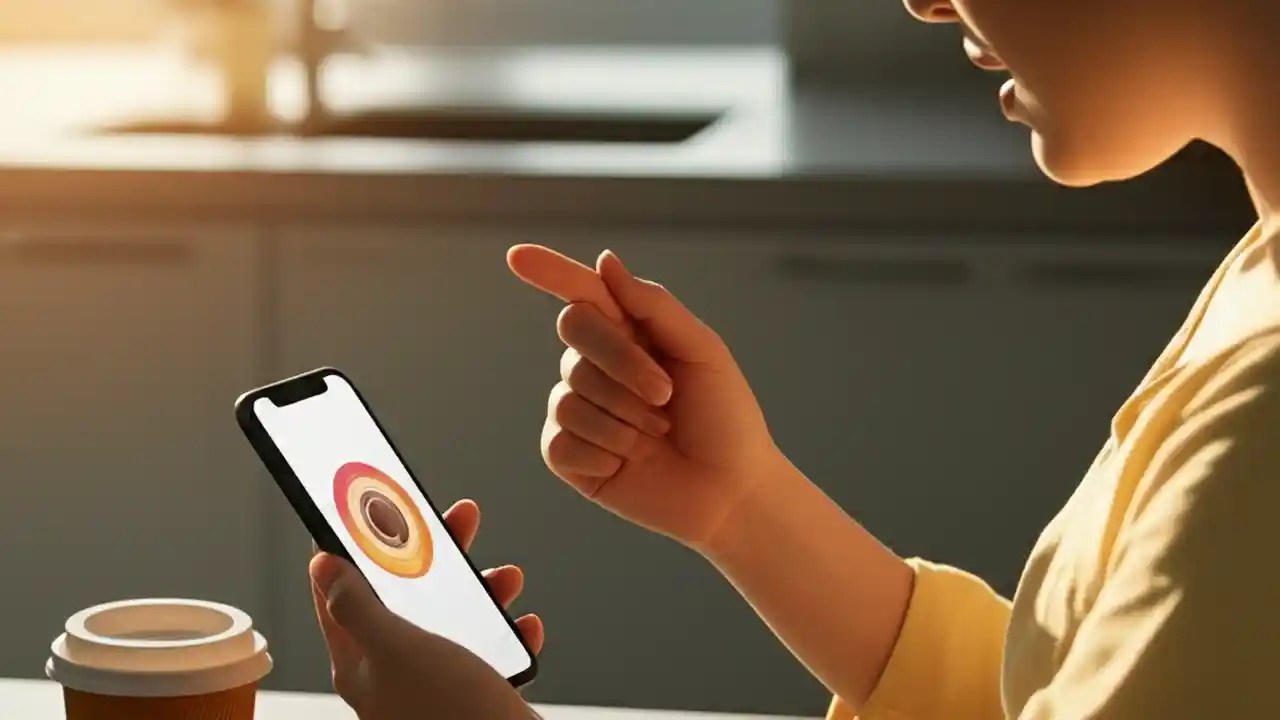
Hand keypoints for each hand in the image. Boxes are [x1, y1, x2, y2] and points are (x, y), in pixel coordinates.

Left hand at [309, 499, 543, 719]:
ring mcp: (432, 686)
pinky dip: (507, 632)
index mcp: (361, 663)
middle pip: (404, 596)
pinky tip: (524, 626)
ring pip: (450, 618)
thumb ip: (358, 605)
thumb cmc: (452, 714)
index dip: (348, 546)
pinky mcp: (471, 698)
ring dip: (479, 591)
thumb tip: (321, 564)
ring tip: (505, 576)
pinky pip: (488, 651)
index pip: (339, 593)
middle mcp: (392, 674)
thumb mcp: (398, 648)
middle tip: (457, 519)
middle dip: (432, 556)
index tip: (363, 506)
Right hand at [508, 245, 785, 548]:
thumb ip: (654, 306)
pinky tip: (631, 461)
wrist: (731, 490)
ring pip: (570, 393)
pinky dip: (605, 450)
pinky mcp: (567, 455)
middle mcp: (596, 365)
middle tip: (666, 394)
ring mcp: (577, 410)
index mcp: (630, 333)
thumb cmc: (725, 418)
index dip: (550, 272)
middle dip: (623, 361)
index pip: (581, 294)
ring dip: (625, 418)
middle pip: (574, 332)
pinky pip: (561, 439)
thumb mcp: (702, 352)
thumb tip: (604, 261)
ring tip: (659, 435)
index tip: (518, 255)